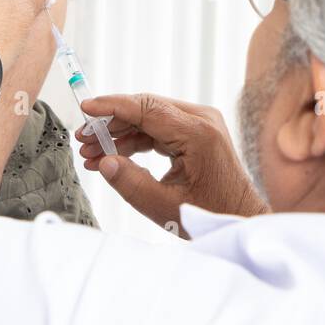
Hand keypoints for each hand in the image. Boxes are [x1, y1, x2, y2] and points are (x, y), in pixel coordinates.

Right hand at [75, 93, 268, 236]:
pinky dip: (136, 141)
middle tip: (83, 140)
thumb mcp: (165, 206)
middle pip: (145, 109)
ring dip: (120, 133)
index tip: (86, 107)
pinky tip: (113, 155)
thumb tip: (104, 162)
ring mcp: (201, 124)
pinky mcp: (197, 133)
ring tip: (92, 152)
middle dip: (111, 123)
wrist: (241, 218)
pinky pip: (159, 128)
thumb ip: (131, 183)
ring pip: (149, 118)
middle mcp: (202, 120)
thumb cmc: (211, 215)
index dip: (112, 106)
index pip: (146, 109)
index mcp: (198, 133)